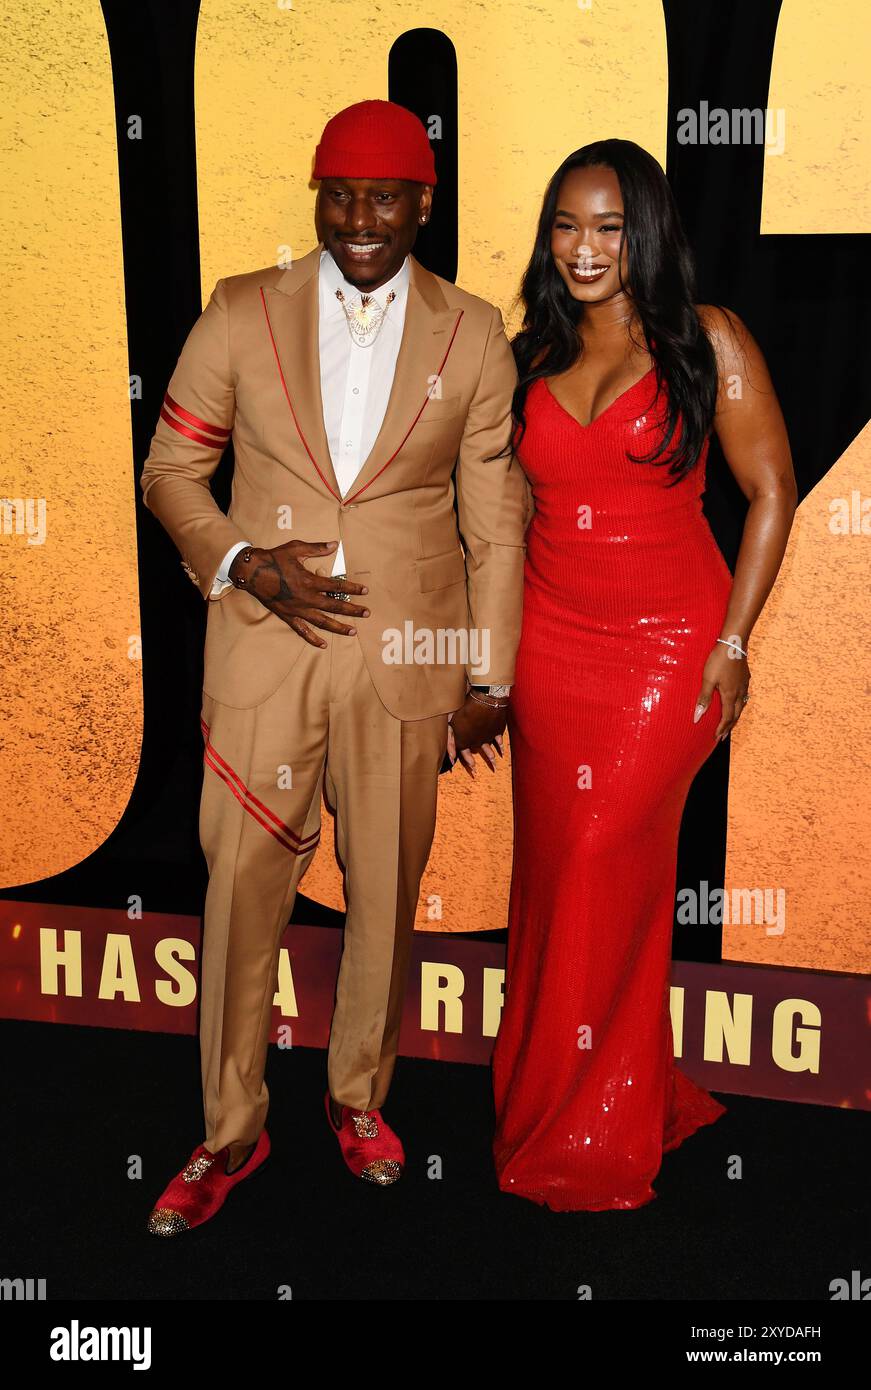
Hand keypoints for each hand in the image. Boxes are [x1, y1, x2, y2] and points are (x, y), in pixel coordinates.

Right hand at [229, 540, 368, 647]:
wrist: (252, 572)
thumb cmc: (274, 558)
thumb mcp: (296, 548)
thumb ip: (317, 548)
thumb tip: (335, 544)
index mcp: (309, 581)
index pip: (337, 587)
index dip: (353, 589)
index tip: (365, 591)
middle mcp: (306, 598)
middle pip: (334, 606)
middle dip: (352, 610)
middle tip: (367, 613)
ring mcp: (297, 610)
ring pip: (322, 622)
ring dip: (339, 627)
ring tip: (353, 631)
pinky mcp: (288, 616)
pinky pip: (302, 630)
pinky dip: (312, 639)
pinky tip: (323, 645)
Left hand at [447, 695, 506, 776]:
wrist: (487, 700)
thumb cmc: (467, 706)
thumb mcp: (452, 717)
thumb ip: (448, 729)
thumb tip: (442, 736)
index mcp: (463, 738)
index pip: (458, 750)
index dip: (455, 756)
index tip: (453, 763)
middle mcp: (475, 741)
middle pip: (473, 753)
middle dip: (471, 762)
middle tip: (473, 771)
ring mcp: (487, 736)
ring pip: (488, 750)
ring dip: (490, 757)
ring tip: (494, 766)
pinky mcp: (497, 730)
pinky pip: (498, 741)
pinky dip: (500, 746)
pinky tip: (501, 751)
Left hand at [693, 643, 750, 741]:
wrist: (733, 643)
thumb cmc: (718, 660)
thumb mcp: (707, 679)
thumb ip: (704, 699)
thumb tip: (697, 717)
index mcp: (730, 695)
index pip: (727, 718)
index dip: (721, 729)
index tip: (716, 738)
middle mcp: (740, 693)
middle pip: (736, 715)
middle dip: (729, 727)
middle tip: (722, 736)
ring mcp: (744, 685)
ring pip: (741, 706)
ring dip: (735, 717)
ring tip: (730, 723)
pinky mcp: (745, 677)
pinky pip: (744, 697)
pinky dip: (739, 705)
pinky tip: (737, 702)